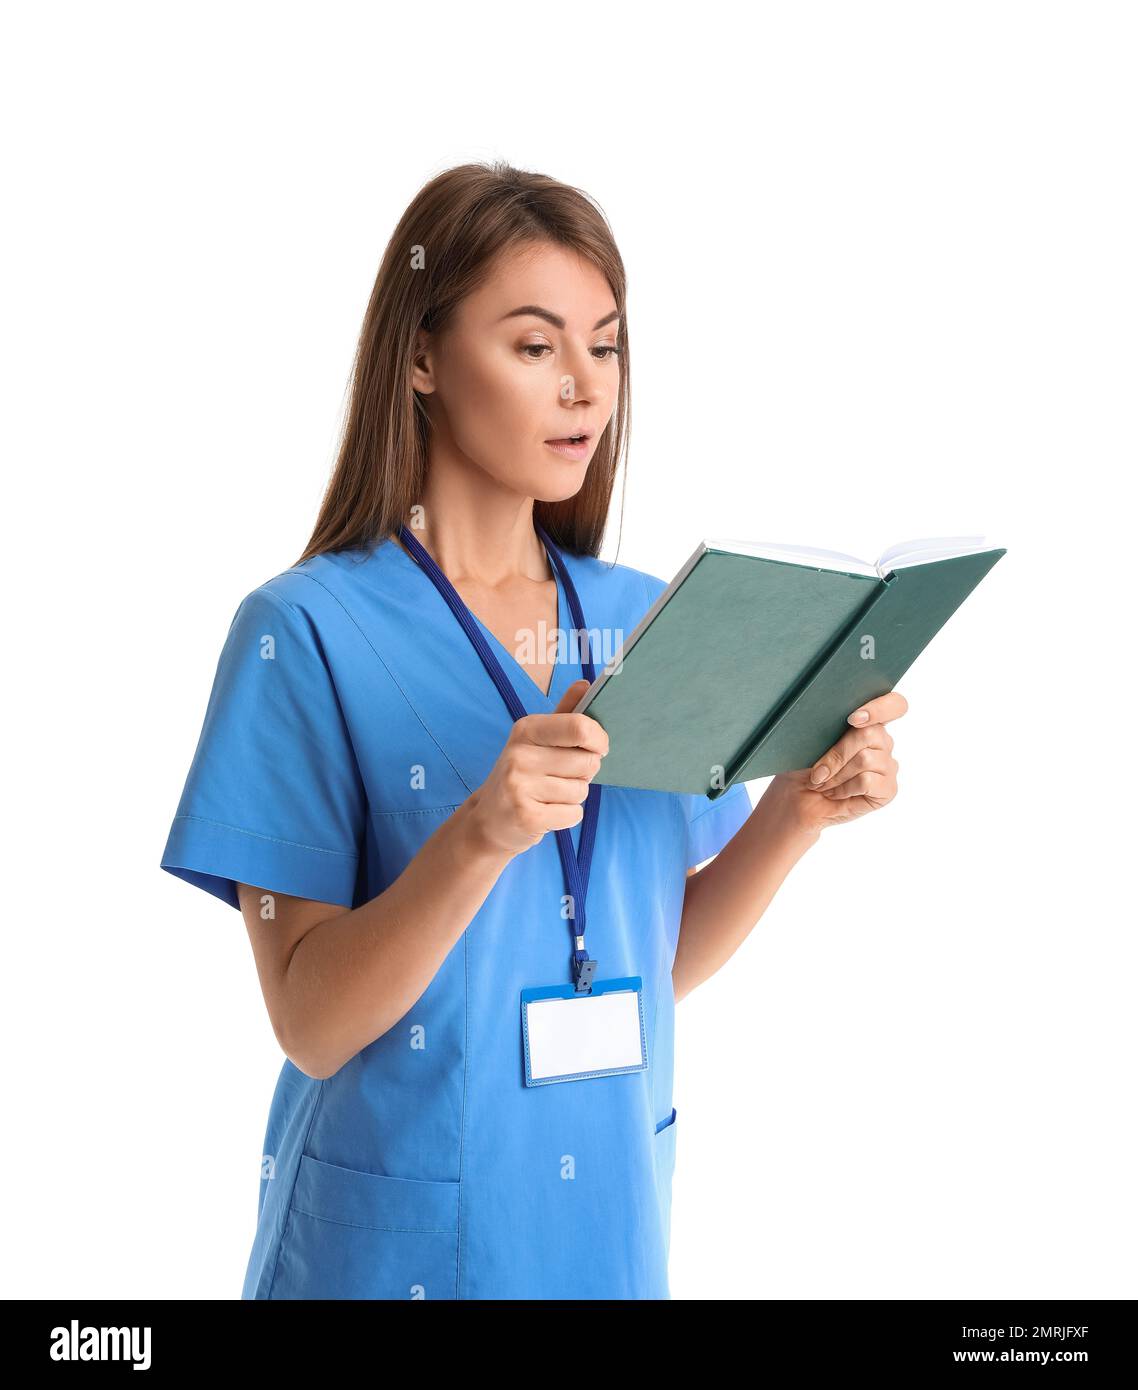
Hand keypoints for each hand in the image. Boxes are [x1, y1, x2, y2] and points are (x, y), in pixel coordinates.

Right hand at [464, 678, 608, 858]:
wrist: (489, 819)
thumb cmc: (522, 774)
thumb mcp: (536, 740)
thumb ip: (564, 713)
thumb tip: (586, 683)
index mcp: (526, 729)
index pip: (580, 727)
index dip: (599, 739)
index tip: (598, 747)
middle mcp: (520, 755)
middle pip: (588, 762)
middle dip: (585, 773)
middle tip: (561, 776)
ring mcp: (520, 787)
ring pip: (581, 790)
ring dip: (573, 796)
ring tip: (549, 795)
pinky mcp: (527, 817)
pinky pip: (574, 814)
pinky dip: (567, 816)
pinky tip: (547, 812)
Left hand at [763, 691, 907, 833]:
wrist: (800, 801)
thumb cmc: (805, 768)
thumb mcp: (810, 742)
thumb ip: (826, 725)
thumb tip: (824, 714)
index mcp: (869, 722)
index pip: (894, 704)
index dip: (879, 708)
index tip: (852, 719)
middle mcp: (883, 742)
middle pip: (869, 734)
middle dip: (836, 754)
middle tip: (817, 772)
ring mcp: (888, 765)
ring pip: (865, 759)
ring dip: (836, 774)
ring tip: (822, 784)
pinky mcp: (888, 789)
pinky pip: (866, 781)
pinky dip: (843, 788)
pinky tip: (834, 793)